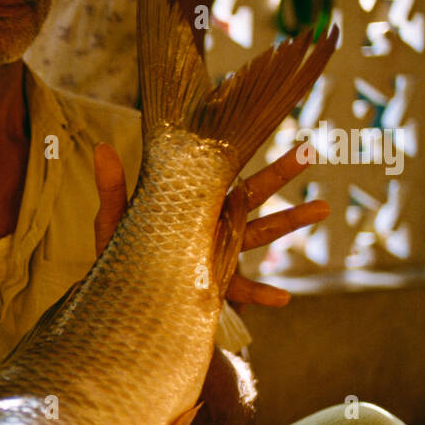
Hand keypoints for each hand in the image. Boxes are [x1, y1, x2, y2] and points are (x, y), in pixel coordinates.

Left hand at [92, 142, 329, 305]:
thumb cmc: (119, 255)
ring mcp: (218, 254)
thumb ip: (112, 187)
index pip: (223, 171)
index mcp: (191, 202)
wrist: (124, 300)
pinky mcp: (215, 287)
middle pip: (252, 194)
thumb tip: (100, 147)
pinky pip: (243, 291)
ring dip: (290, 223)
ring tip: (324, 207)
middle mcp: (211, 224)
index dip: (241, 149)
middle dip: (280, 174)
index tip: (252, 125)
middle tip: (310, 151)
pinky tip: (284, 298)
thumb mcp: (114, 220)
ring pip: (259, 234)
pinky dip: (262, 295)